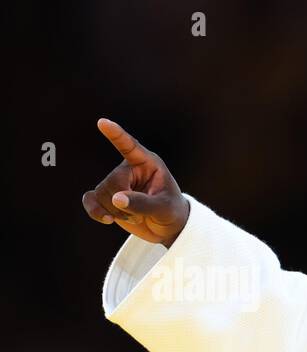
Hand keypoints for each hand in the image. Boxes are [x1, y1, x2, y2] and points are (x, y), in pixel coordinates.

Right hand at [82, 118, 189, 246]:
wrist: (167, 228)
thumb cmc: (171, 211)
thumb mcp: (164, 208)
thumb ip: (143, 203)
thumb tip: (116, 199)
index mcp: (147, 164)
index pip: (130, 146)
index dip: (116, 135)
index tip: (103, 122)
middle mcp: (129, 169)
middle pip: (113, 181)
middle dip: (124, 202)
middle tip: (141, 214)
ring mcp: (116, 183)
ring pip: (102, 194)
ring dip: (117, 211)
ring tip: (136, 216)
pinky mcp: (106, 197)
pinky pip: (90, 200)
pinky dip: (95, 211)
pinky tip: (107, 220)